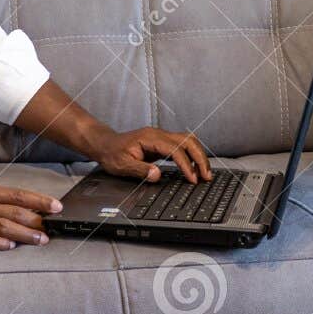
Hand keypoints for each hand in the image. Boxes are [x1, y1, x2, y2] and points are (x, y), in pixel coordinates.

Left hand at [90, 126, 211, 183]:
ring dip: (199, 156)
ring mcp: (162, 136)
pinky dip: (192, 156)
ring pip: (188, 141)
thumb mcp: (122, 165)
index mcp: (150, 138)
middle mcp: (159, 134)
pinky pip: (183, 146)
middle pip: (188, 140)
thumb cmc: (112, 153)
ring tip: (204, 174)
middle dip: (200, 158)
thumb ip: (140, 169)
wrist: (106, 144)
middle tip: (206, 176)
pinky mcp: (163, 142)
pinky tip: (194, 169)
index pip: (175, 149)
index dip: (186, 164)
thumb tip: (157, 175)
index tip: (192, 179)